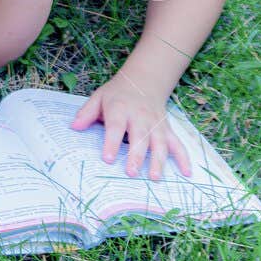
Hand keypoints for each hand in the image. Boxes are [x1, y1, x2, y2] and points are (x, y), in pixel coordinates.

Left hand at [71, 75, 193, 179]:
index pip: (116, 127)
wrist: (143, 82)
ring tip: (155, 178)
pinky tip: (187, 173)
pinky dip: (184, 158)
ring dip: (159, 160)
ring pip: (160, 143)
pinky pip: (178, 144)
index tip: (108, 159)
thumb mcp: (98, 98)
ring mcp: (156, 124)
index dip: (112, 143)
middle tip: (132, 173)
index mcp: (120, 109)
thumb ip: (86, 113)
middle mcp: (140, 117)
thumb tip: (73, 127)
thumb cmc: (117, 95)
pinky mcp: (167, 129)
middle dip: (137, 155)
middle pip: (140, 137)